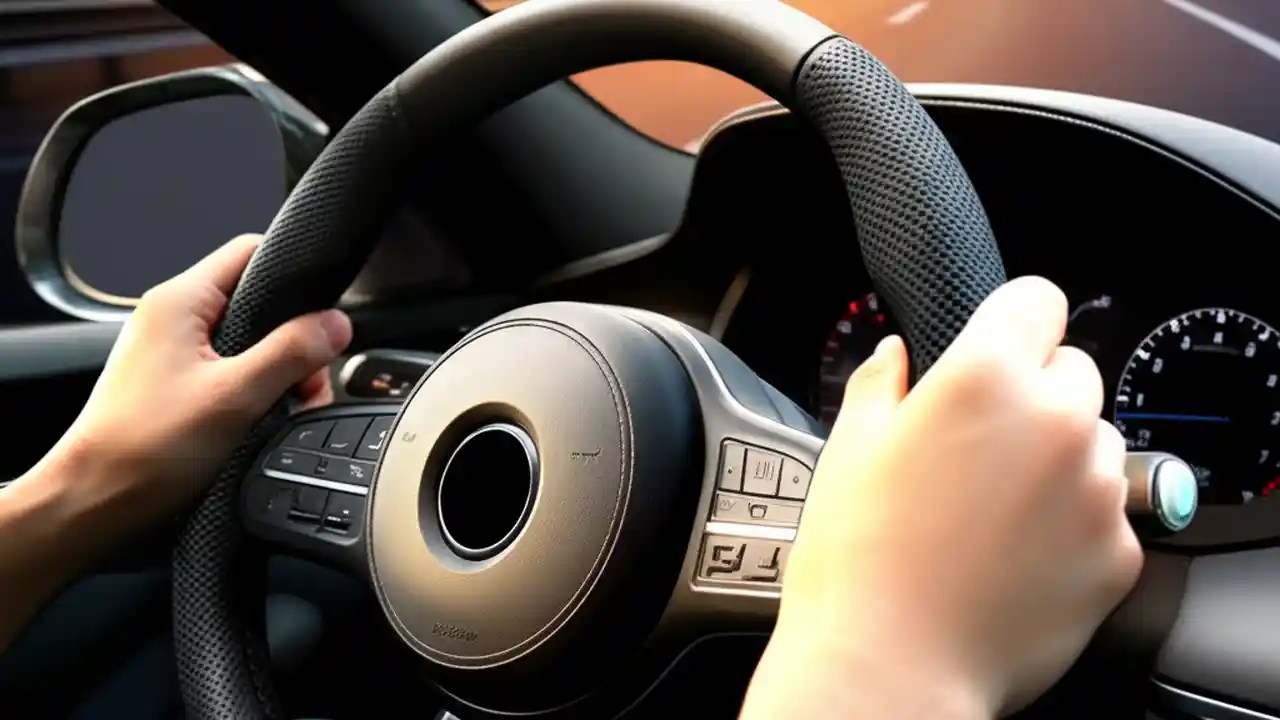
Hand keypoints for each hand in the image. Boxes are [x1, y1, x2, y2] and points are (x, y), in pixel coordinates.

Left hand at [34, 233, 351, 539]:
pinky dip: (253, 390)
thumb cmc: (143, 448)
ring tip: (284, 407)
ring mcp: (170, 351)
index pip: (251, 252)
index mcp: (180, 301)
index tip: (322, 316)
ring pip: (247, 340)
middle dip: (294, 340)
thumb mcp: (236, 395)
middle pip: (257, 301)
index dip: (295, 275)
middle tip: (306, 382)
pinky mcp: (173, 383)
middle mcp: (172, 317)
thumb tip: (336, 324)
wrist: (93, 501)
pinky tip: (259, 420)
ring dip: (276, 371)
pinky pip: (229, 370)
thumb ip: (292, 353)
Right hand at [742, 277, 1140, 718]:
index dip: (1010, 322)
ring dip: (1059, 459)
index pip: (1038, 299)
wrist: (891, 665)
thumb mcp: (848, 449)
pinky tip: (1014, 555)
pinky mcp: (1119, 552)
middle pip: (1073, 372)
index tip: (993, 348)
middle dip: (1033, 395)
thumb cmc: (858, 558)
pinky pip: (1107, 513)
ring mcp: (1097, 490)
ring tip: (993, 510)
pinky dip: (1073, 524)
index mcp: (986, 377)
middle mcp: (1057, 421)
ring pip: (1096, 443)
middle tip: (977, 448)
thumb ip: (879, 383)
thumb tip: (894, 356)